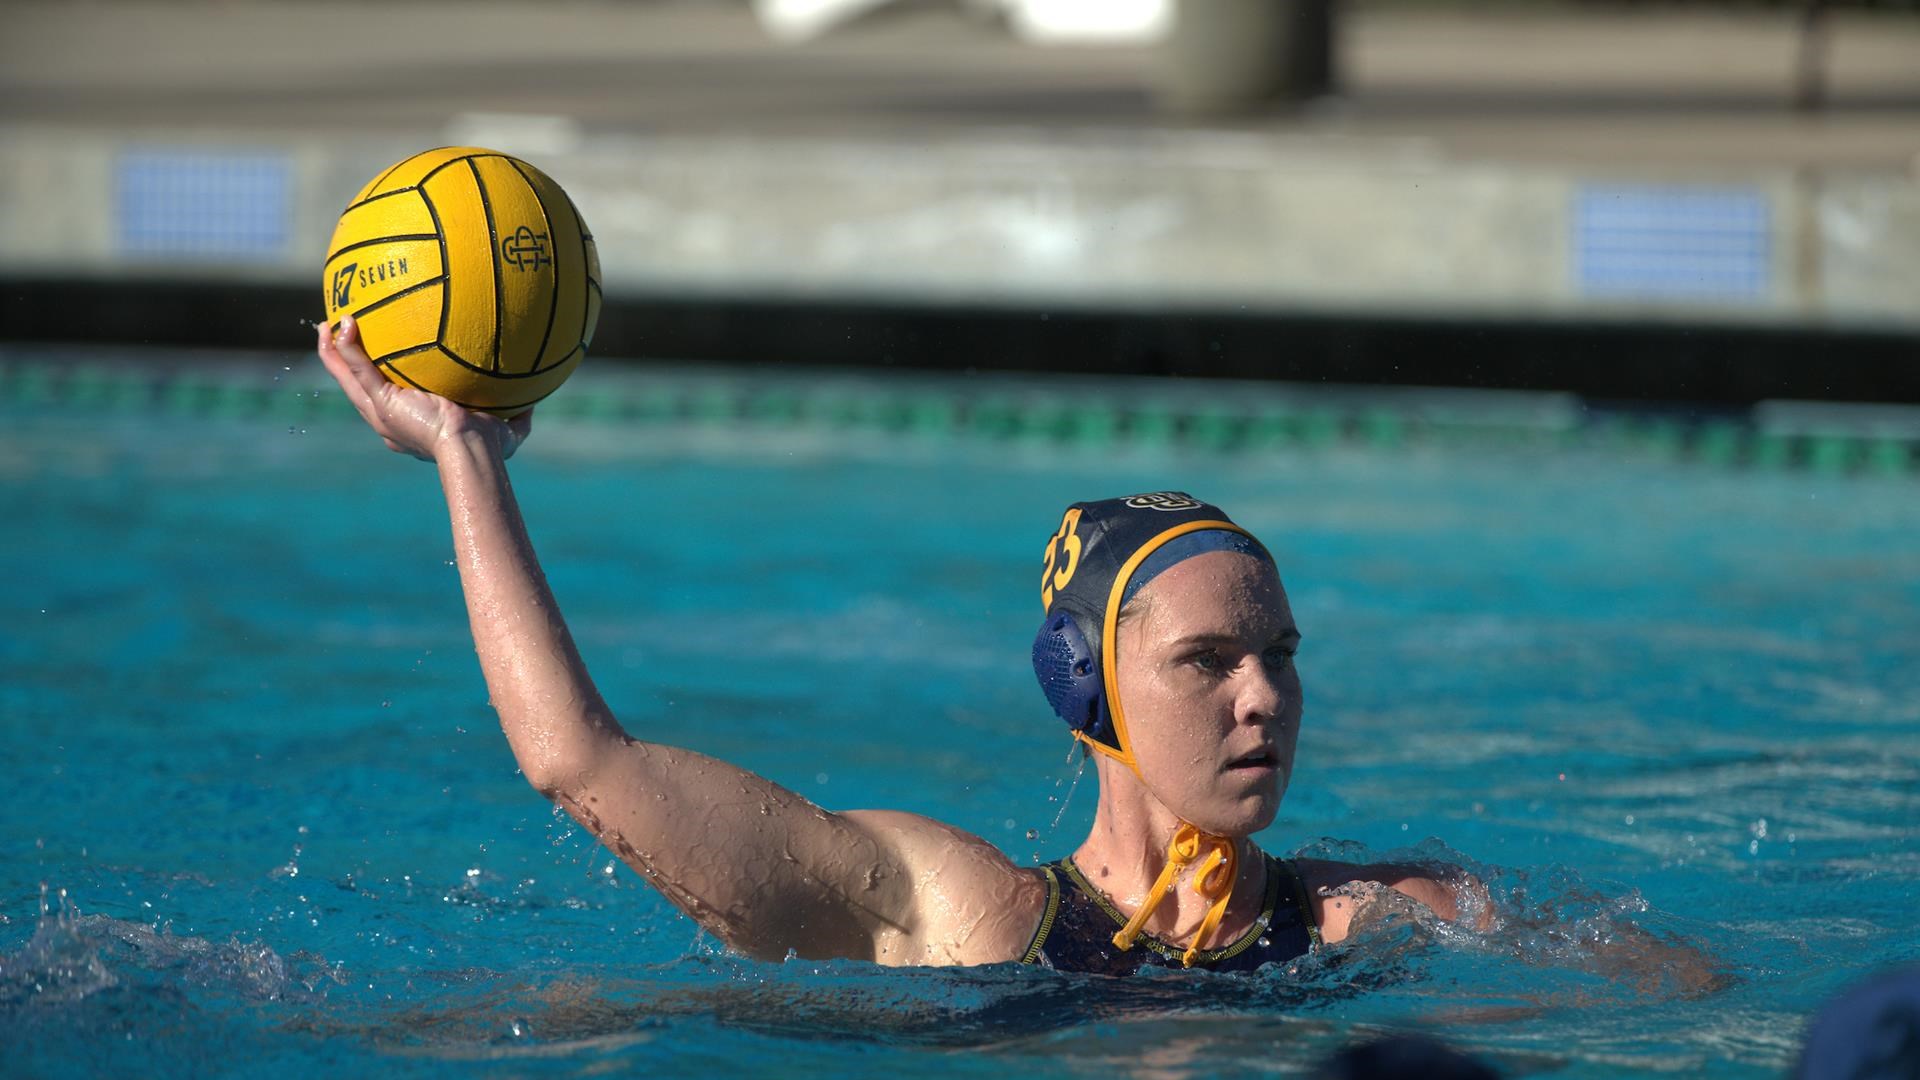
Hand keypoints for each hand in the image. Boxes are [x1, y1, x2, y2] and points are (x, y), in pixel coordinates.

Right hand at [314, 315, 531, 462]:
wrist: (473, 451)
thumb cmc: (490, 448)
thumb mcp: (507, 428)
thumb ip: (516, 410)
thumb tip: (535, 397)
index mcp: (412, 423)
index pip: (389, 396)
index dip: (378, 376)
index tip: (380, 355)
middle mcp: (390, 420)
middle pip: (357, 385)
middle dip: (344, 360)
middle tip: (338, 333)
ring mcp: (381, 414)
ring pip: (347, 377)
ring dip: (333, 351)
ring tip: (326, 325)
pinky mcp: (381, 406)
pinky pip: (357, 370)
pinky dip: (345, 349)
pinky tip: (341, 324)